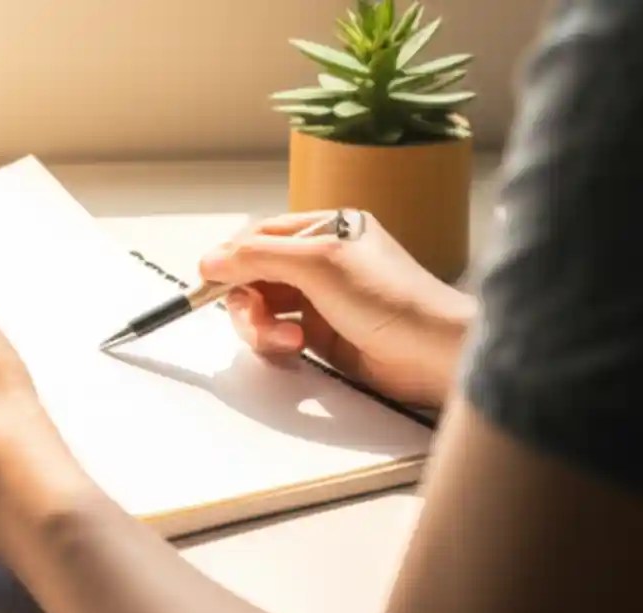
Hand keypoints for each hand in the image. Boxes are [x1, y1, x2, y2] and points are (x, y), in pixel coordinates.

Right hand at [198, 210, 474, 407]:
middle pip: (254, 276)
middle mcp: (320, 263)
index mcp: (324, 230)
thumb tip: (209, 260)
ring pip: (262, 309)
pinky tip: (297, 349)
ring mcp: (320, 300)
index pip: (260, 237)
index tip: (209, 280)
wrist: (433, 353)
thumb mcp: (319, 264)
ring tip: (289, 341)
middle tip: (258, 317)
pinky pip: (277, 336)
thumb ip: (258, 257)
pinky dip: (276, 343)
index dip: (231, 258)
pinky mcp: (322, 336)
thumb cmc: (391, 299)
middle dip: (247, 301)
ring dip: (262, 327)